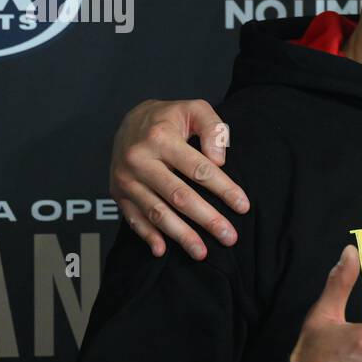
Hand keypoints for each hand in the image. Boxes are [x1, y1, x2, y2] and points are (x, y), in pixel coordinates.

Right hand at [109, 98, 249, 259]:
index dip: (223, 189)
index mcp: (161, 138)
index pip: (199, 169)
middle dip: (207, 219)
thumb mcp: (194, 109)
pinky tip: (163, 250)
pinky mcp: (118, 193)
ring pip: (157, 212)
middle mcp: (140, 160)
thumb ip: (213, 129)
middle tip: (229, 237)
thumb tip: (220, 161)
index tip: (243, 206)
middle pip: (179, 196)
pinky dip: (148, 236)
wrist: (129, 121)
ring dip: (181, 235)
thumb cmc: (169, 117)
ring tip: (202, 253)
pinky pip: (133, 218)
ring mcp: (126, 179)